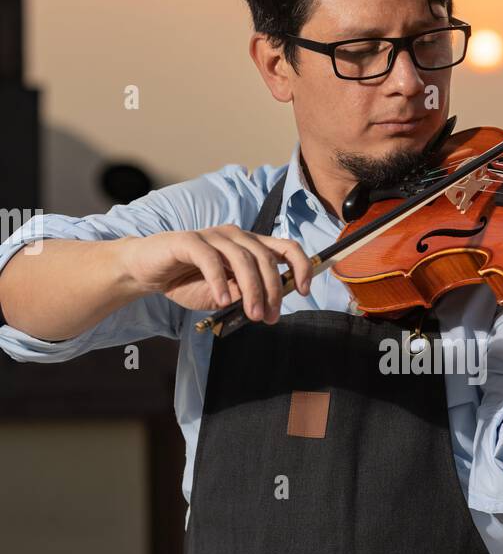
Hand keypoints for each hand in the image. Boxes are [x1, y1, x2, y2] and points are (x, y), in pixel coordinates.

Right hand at [119, 225, 313, 322]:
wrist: (148, 272)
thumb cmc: (188, 281)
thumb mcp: (224, 294)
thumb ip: (245, 295)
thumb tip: (267, 304)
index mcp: (249, 245)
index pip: (286, 247)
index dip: (300, 266)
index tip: (303, 291)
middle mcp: (235, 235)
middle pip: (266, 258)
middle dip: (272, 291)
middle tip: (269, 318)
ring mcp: (212, 235)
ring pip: (242, 259)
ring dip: (252, 290)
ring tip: (252, 315)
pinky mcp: (188, 240)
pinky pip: (210, 259)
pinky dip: (220, 281)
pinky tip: (223, 301)